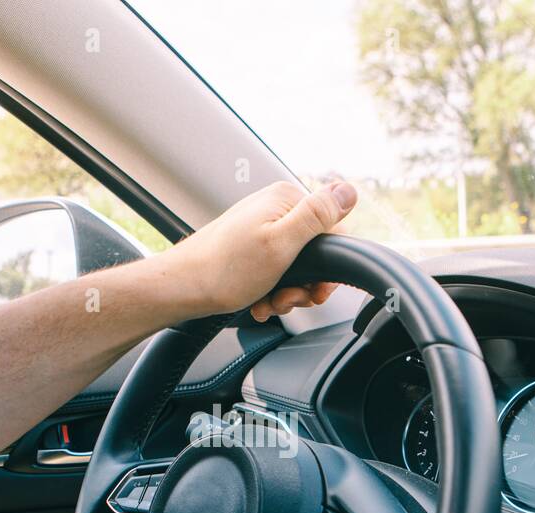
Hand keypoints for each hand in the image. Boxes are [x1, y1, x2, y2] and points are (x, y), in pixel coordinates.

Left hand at [165, 180, 357, 320]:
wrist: (184, 288)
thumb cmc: (225, 269)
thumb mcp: (281, 243)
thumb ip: (318, 215)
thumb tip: (350, 189)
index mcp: (285, 200)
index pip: (332, 230)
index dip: (328, 267)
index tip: (315, 289)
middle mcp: (274, 209)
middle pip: (314, 252)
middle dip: (304, 284)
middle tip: (287, 298)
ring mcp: (261, 227)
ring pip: (296, 266)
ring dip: (287, 292)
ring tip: (269, 302)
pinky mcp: (250, 247)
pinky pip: (276, 271)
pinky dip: (271, 291)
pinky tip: (259, 301)